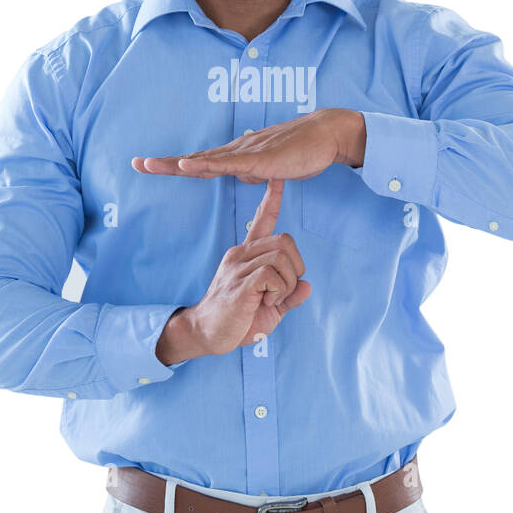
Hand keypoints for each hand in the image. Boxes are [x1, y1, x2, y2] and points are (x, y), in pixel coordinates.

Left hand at [132, 108, 365, 182]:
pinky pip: (229, 163)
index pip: (199, 162)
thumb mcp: (270, 167)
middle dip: (165, 163)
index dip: (174, 164)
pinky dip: (206, 164)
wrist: (326, 134)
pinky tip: (189, 164)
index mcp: (236, 156)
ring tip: (151, 164)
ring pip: (206, 160)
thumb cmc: (300, 150)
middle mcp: (236, 151)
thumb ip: (253, 170)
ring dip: (177, 163)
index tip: (148, 166)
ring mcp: (247, 153)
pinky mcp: (260, 158)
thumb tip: (241, 175)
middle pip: (194, 159)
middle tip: (137, 163)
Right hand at [166, 179, 311, 358]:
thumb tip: (307, 286)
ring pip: (281, 256)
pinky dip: (279, 291)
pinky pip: (271, 274)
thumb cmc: (236, 320)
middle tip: (284, 290)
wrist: (205, 334)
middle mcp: (241, 255)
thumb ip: (288, 296)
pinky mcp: (240, 283)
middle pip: (285, 240)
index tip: (277, 177)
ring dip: (287, 282)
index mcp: (246, 255)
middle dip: (296, 267)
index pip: (261, 219)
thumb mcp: (270, 308)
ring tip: (273, 299)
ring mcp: (238, 267)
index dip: (272, 199)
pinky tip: (266, 302)